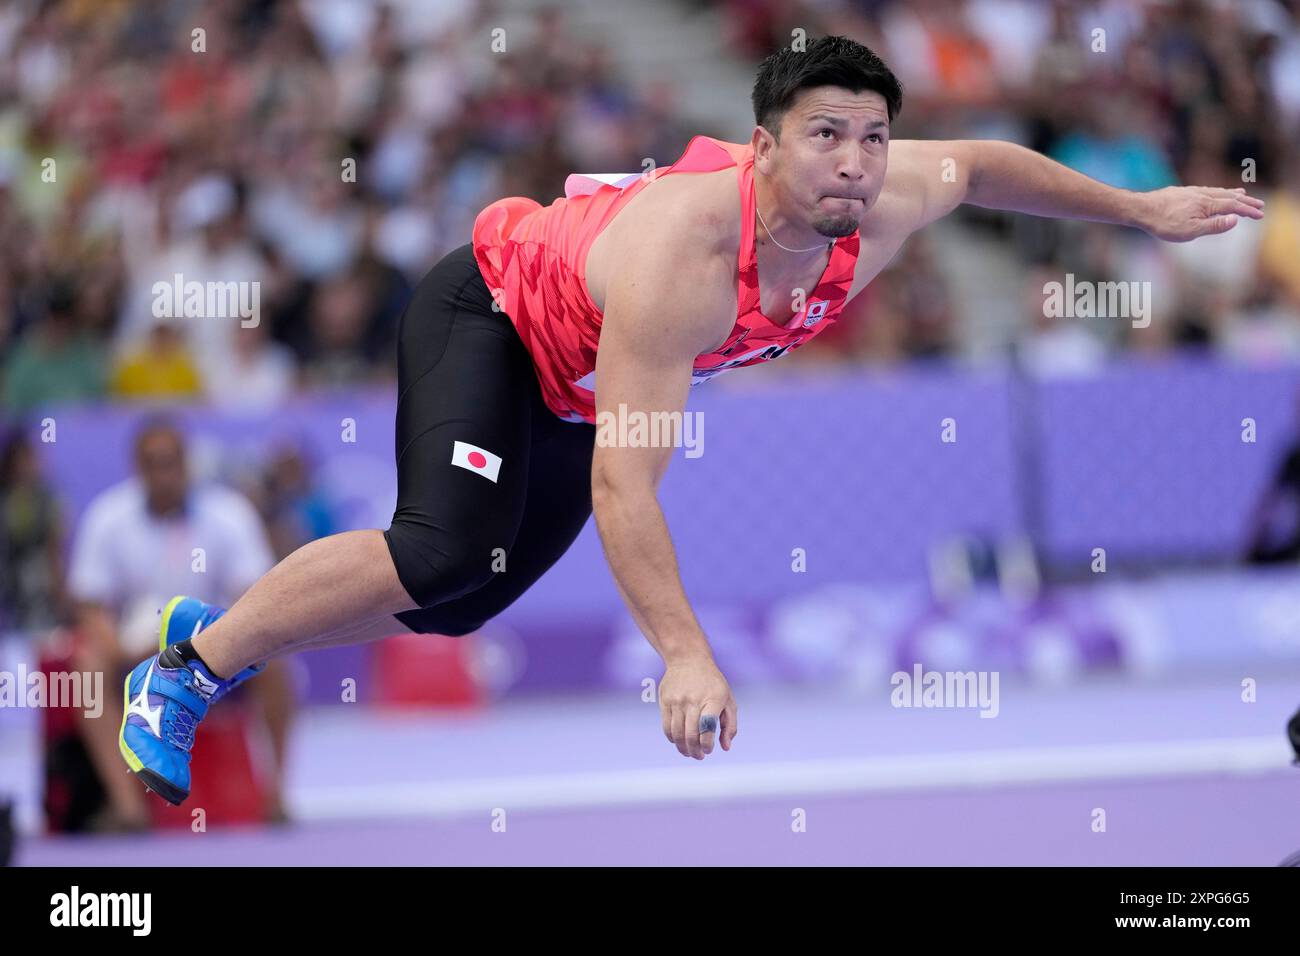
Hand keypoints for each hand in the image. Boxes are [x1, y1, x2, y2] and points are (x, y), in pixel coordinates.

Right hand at [658, 653, 737, 758]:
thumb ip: (730, 725)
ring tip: (689, 753)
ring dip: (683, 748)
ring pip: (677, 733)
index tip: (709, 750)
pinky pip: (667, 727)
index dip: (708, 745)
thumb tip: (725, 747)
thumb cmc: (713, 683)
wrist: (688, 658)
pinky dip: (672, 738)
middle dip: (695, 751)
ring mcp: (677, 700)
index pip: (708, 728)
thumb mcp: (728, 700)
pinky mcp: (665, 700)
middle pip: (691, 734)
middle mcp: (694, 699)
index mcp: (713, 699)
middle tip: (699, 756)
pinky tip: (679, 741)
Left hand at [1138, 185, 1263, 241]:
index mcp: (1207, 205)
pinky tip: (1214, 194)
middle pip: (1229, 197)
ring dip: (1232, 194)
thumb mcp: (1190, 231)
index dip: (1247, 211)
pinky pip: (1206, 191)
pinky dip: (1216, 192)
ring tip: (1242, 194)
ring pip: (1217, 192)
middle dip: (1245, 202)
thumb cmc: (1164, 223)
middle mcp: (1202, 195)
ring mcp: (1192, 192)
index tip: (1260, 215)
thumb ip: (1214, 226)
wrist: (1141, 209)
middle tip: (1260, 205)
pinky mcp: (1182, 193)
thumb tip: (1235, 220)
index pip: (1233, 207)